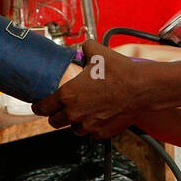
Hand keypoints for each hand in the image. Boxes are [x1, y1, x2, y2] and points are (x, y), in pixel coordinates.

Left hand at [33, 40, 149, 137]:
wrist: (141, 88)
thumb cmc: (119, 71)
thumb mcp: (98, 52)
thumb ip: (85, 48)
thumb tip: (83, 46)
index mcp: (67, 95)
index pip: (42, 107)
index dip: (39, 106)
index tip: (40, 105)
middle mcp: (74, 113)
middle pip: (54, 122)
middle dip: (56, 115)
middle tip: (62, 109)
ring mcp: (88, 125)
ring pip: (73, 129)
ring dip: (75, 122)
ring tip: (84, 111)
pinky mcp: (102, 133)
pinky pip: (91, 133)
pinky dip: (92, 127)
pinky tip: (99, 116)